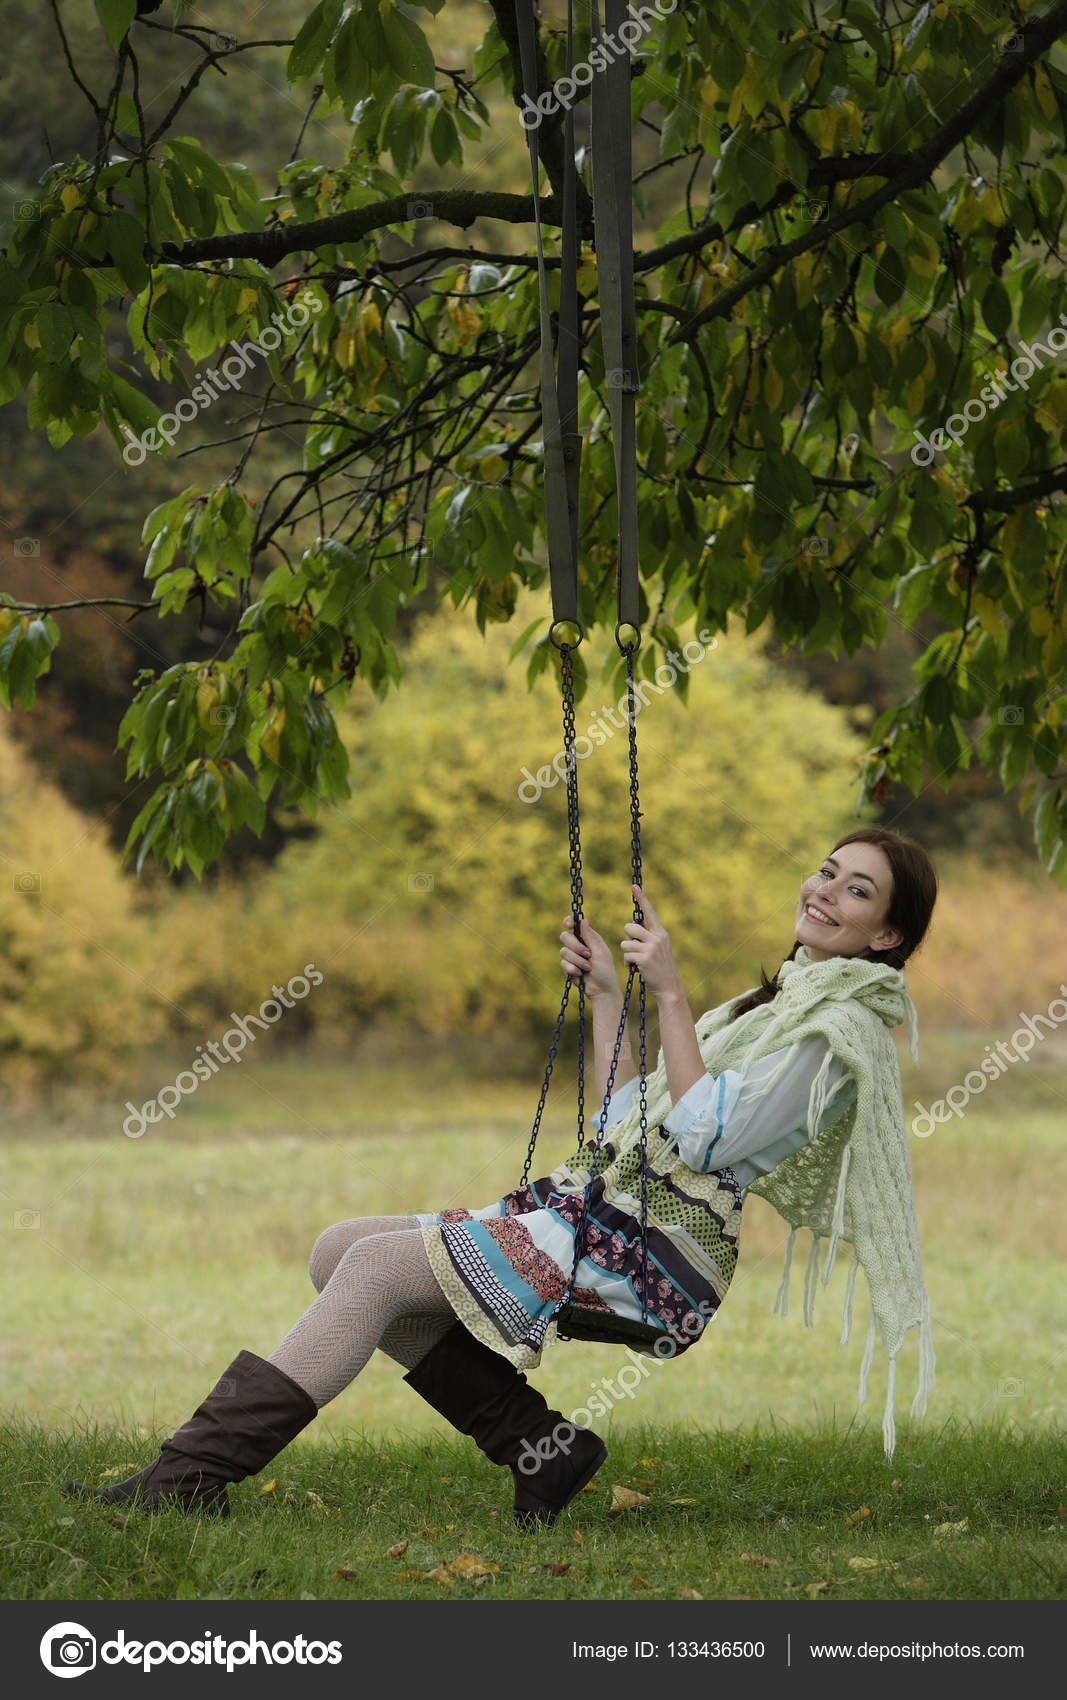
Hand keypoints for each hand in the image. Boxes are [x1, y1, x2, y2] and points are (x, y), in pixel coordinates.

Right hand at [560, 915, 622, 1000]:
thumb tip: (583, 920)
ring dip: (577, 960)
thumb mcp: (600, 951)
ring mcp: (572, 956)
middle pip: (565, 937)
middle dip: (576, 946)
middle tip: (588, 954)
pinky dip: (573, 969)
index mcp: (589, 938)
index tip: (568, 925)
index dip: (569, 922)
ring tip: (588, 967)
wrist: (602, 990)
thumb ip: (590, 936)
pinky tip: (581, 974)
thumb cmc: (605, 970)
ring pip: (563, 951)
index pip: (574, 925)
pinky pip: (563, 963)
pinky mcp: (568, 967)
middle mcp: (579, 945)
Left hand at [620, 885, 684, 999]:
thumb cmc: (661, 970)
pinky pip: (626, 955)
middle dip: (628, 939)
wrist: (670, 988)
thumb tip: (631, 928)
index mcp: (662, 933)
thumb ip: (648, 938)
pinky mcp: (644, 958)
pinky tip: (637, 970)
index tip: (634, 886)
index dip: (642, 899)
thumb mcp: (659, 950)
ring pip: (625, 943)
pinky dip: (628, 964)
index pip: (650, 912)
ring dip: (627, 954)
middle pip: (629, 927)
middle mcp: (657, 938)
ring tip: (637, 963)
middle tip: (635, 951)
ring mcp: (651, 948)